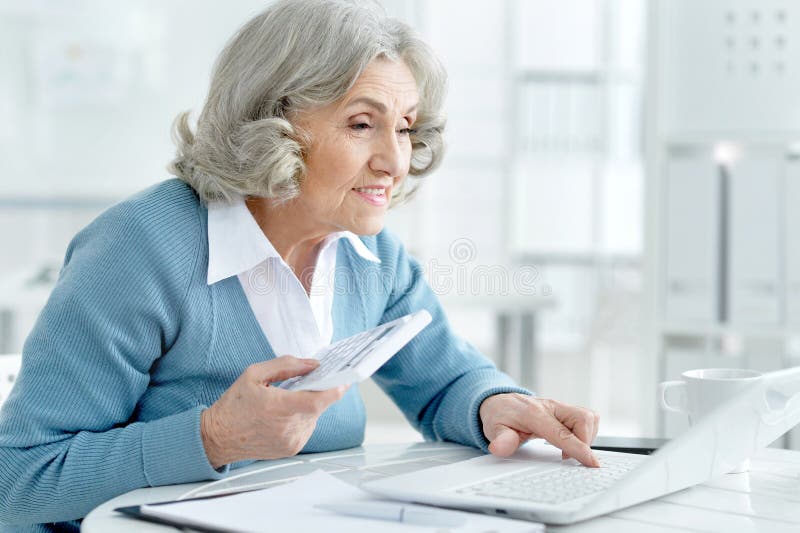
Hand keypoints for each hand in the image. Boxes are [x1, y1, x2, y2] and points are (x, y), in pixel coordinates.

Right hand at [200, 355, 347, 467]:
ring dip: (308, 405)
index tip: (345, 377)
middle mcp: (288, 428)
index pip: (320, 400)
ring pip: (314, 416)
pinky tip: (284, 414)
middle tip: (308, 380)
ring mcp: (292, 441)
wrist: (218, 437)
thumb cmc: (234, 404)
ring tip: (287, 399)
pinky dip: (302, 417)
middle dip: (317, 391)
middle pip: (319, 406)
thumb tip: (313, 364)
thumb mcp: (254, 374)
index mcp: (279, 407)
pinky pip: (307, 427)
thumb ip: (286, 365)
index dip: (336, 388)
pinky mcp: (292, 449)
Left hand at [479, 393, 599, 466]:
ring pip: (588, 417)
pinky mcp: (564, 410)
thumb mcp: (493, 429)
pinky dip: (585, 432)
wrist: (498, 401)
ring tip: (569, 449)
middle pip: (583, 418)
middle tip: (569, 456)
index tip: (591, 462)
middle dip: (585, 440)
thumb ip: (500, 439)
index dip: (579, 448)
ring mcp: (559, 407)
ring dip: (586, 436)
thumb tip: (500, 448)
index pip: (562, 432)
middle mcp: (550, 407)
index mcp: (534, 414)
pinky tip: (571, 441)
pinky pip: (585, 418)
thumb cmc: (498, 416)